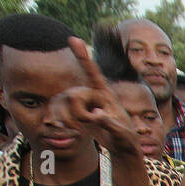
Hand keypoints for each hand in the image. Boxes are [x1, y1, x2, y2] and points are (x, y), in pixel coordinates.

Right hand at [52, 38, 138, 156]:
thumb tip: (97, 114)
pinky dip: (63, 123)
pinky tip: (74, 132)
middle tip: (93, 126)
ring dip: (71, 120)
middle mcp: (91, 94)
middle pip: (73, 96)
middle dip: (79, 115)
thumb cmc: (126, 139)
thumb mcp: (122, 133)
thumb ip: (110, 124)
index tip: (73, 38)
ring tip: (85, 131)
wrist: (121, 146)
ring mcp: (82, 102)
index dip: (83, 56)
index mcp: (106, 94)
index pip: (93, 73)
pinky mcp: (74, 111)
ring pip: (63, 103)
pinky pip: (58, 111)